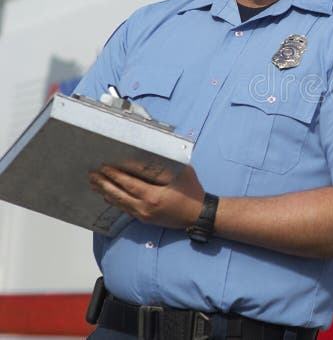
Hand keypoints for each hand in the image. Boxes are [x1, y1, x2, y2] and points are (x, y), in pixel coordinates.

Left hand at [89, 163, 204, 228]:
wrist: (198, 215)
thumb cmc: (192, 192)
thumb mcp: (182, 173)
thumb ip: (167, 165)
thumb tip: (151, 155)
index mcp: (153, 195)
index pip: (128, 184)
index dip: (114, 175)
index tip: (103, 166)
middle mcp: (145, 207)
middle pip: (118, 194)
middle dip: (103, 183)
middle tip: (91, 174)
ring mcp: (143, 214)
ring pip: (119, 203)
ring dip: (105, 192)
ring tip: (93, 184)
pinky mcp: (144, 218)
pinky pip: (125, 209)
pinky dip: (114, 201)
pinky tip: (107, 196)